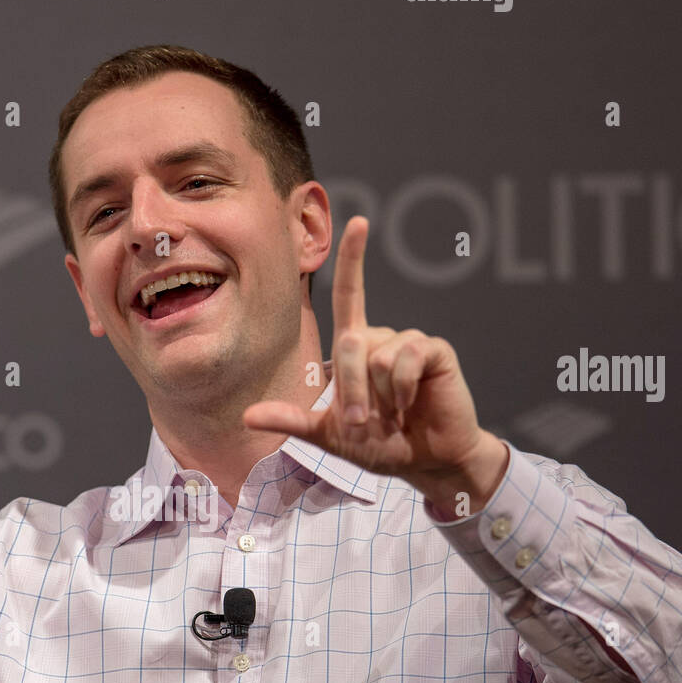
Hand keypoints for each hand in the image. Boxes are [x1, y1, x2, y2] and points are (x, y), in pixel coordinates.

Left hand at [243, 216, 507, 514]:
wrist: (424, 461)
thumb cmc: (380, 445)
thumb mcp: (329, 435)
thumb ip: (291, 421)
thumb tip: (246, 417)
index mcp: (357, 348)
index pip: (351, 295)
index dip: (353, 258)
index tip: (358, 221)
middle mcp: (381, 338)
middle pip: (350, 343)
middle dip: (352, 392)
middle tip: (363, 425)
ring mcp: (410, 342)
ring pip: (378, 356)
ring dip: (381, 396)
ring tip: (395, 414)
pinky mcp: (435, 352)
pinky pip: (407, 359)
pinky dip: (403, 389)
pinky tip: (412, 403)